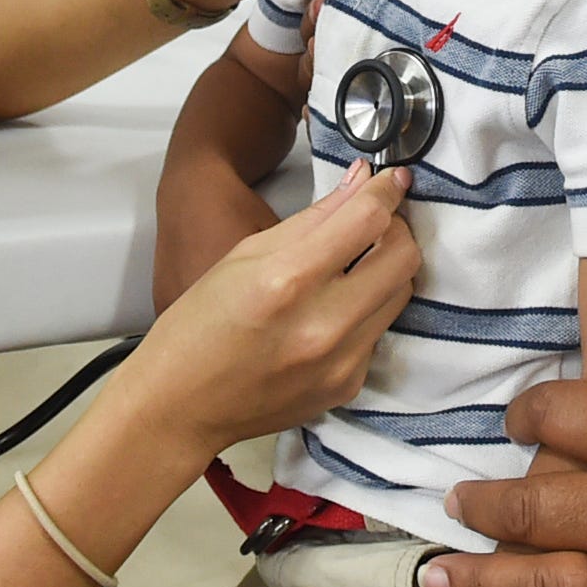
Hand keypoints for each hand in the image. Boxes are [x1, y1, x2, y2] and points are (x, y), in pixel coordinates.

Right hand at [121, 158, 419, 459]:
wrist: (181, 406)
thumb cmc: (198, 324)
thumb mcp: (244, 254)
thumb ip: (312, 218)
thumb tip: (361, 181)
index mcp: (288, 280)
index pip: (368, 219)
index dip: (387, 190)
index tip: (393, 179)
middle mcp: (323, 324)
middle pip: (404, 257)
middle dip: (396, 229)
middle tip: (372, 223)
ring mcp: (341, 361)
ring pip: (401, 294)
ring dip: (385, 270)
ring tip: (352, 265)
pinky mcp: (348, 385)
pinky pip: (378, 332)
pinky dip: (365, 311)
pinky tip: (331, 312)